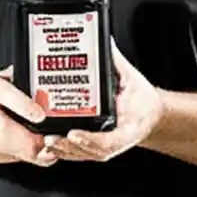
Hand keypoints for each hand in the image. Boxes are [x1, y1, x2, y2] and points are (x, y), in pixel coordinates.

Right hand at [0, 65, 58, 169]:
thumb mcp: (2, 84)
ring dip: (27, 153)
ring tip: (44, 151)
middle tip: (49, 143)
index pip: (4, 94)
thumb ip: (23, 84)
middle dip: (30, 140)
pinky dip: (18, 159)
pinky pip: (0, 160)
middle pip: (3, 130)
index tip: (41, 116)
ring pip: (3, 149)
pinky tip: (26, 154)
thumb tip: (49, 84)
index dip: (23, 106)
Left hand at [45, 41, 163, 162]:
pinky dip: (63, 151)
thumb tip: (105, 42)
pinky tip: (49, 145)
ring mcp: (104, 147)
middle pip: (89, 151)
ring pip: (81, 155)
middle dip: (68, 147)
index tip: (74, 134)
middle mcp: (115, 142)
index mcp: (129, 128)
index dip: (90, 139)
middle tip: (51, 137)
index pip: (109, 140)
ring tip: (46, 140)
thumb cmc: (142, 100)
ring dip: (63, 150)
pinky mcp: (95, 147)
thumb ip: (116, 64)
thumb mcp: (133, 79)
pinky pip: (78, 153)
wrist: (150, 114)